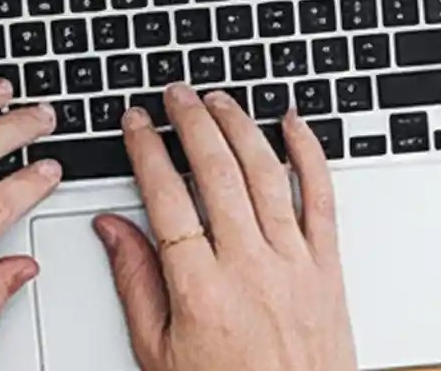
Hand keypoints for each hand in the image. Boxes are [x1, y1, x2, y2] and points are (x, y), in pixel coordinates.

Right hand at [94, 84, 357, 370]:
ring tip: (218, 100)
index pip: (166, 197)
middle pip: (217, 172)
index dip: (147, 151)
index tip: (137, 123)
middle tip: (176, 95)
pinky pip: (320, 197)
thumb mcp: (159, 351)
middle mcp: (249, 268)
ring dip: (239, 126)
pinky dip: (309, 153)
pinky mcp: (329, 267)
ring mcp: (294, 263)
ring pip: (266, 173)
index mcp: (200, 290)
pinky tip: (293, 124)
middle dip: (192, 122)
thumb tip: (112, 229)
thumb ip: (135, 282)